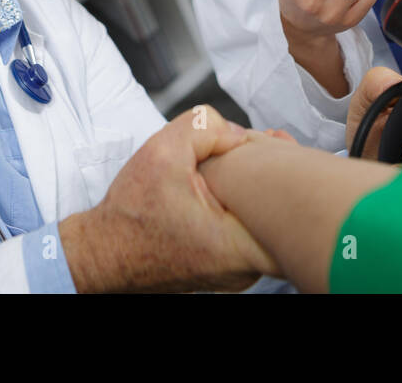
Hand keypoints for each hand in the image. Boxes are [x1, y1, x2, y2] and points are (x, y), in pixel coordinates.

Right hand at [60, 107, 277, 291]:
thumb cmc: (131, 213)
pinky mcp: (227, 268)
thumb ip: (207, 127)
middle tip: (274, 148)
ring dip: (264, 193)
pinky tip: (236, 184)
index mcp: (236, 245)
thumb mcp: (163, 151)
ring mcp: (237, 273)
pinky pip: (252, 233)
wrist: (103, 252)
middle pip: (289, 222)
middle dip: (283, 180)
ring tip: (251, 163)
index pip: (298, 222)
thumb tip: (241, 133)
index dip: (297, 181)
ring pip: (270, 228)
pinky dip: (248, 207)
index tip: (282, 156)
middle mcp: (243, 268)